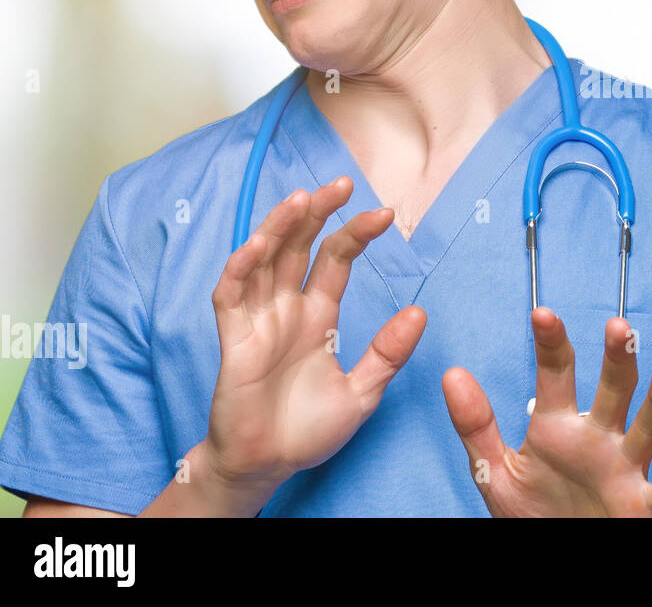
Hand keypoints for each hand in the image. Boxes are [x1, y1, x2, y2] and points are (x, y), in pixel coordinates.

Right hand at [205, 176, 425, 494]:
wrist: (268, 467)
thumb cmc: (308, 429)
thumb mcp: (363, 391)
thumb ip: (388, 353)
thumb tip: (420, 312)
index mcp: (318, 316)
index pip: (335, 260)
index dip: (355, 234)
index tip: (384, 213)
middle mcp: (287, 309)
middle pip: (299, 247)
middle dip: (318, 213)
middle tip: (340, 184)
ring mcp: (258, 321)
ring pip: (264, 259)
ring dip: (280, 227)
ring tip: (302, 199)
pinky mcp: (232, 340)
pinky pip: (231, 294)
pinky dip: (243, 267)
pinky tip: (261, 244)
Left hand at [442, 307, 651, 516]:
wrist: (559, 552)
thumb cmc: (533, 510)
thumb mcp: (495, 470)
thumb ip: (475, 424)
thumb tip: (452, 374)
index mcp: (558, 426)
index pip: (557, 374)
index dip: (551, 344)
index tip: (542, 314)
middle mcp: (598, 438)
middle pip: (612, 390)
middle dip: (616, 359)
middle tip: (617, 327)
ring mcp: (624, 468)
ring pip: (647, 427)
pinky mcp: (642, 505)